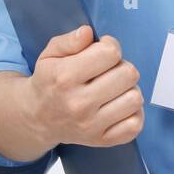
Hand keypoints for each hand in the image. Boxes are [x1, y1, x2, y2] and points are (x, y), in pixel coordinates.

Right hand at [22, 25, 143, 148]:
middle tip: (108, 71)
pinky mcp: (101, 140)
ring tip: (114, 88)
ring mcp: (91, 125)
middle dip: (121, 66)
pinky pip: (135, 125)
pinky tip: (119, 105)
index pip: (110, 53)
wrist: (37, 118)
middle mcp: (79, 103)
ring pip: (135, 98)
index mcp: (64, 77)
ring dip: (128, 89)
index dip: (110, 46)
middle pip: (128, 74)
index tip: (102, 51)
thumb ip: (69, 41)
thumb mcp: (50, 55)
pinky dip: (133, 113)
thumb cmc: (48, 81)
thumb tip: (88, 33)